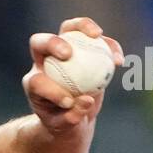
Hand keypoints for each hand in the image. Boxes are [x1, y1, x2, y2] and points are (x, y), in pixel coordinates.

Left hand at [23, 17, 123, 135]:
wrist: (74, 114)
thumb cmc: (64, 122)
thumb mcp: (65, 126)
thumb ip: (72, 117)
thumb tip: (86, 101)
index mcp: (34, 82)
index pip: (36, 80)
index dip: (49, 89)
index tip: (67, 102)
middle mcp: (44, 62)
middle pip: (40, 42)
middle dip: (52, 43)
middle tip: (68, 54)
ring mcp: (63, 51)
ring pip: (68, 29)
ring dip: (82, 26)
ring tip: (98, 36)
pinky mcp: (84, 48)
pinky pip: (95, 40)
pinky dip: (108, 46)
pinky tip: (119, 60)